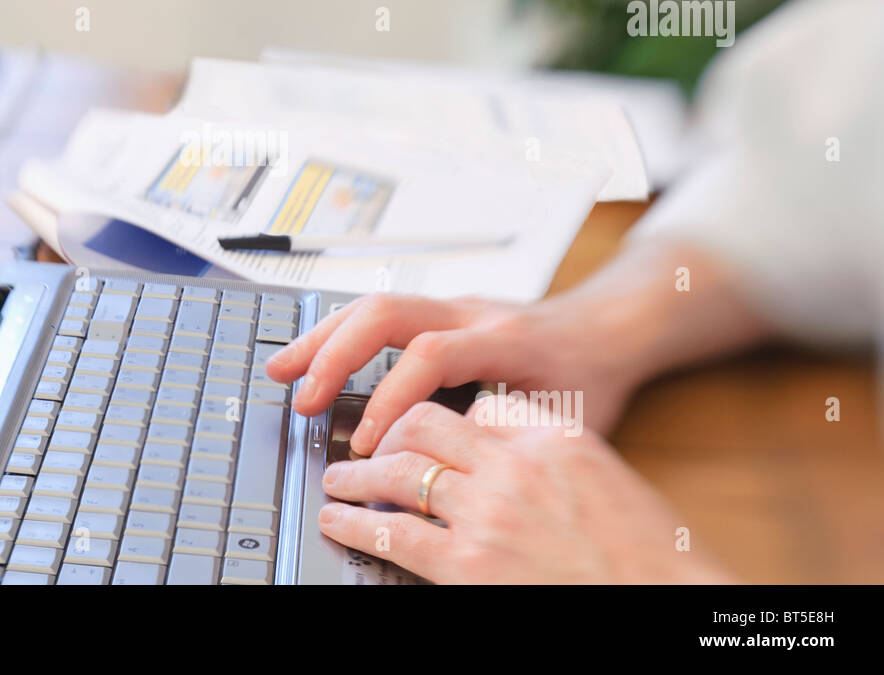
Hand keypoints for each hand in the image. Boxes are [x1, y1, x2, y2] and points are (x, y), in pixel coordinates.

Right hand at [266, 292, 640, 454]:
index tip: (366, 445)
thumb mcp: (568, 418)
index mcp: (502, 339)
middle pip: (387, 313)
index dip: (390, 400)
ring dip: (323, 339)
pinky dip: (338, 335)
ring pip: (373, 306)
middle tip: (302, 399)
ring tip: (282, 371)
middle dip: (336, 355)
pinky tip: (312, 358)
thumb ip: (512, 441)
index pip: (429, 356)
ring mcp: (451, 306)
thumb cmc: (590, 378)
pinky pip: (378, 313)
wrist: (605, 329)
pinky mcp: (438, 311)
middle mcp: (470, 313)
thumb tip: (459, 476)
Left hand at [317, 398, 731, 583]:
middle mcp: (515, 464)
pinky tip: (340, 521)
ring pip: (400, 472)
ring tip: (340, 479)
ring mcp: (490, 512)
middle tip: (364, 443)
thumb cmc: (649, 555)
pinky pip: (395, 533)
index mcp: (554, 437)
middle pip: (425, 424)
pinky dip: (357, 524)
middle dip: (386, 432)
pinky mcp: (469, 564)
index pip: (478, 408)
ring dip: (359, 474)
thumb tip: (497, 444)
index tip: (422, 428)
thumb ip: (550, 452)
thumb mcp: (606, 478)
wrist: (669, 601)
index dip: (443, 420)